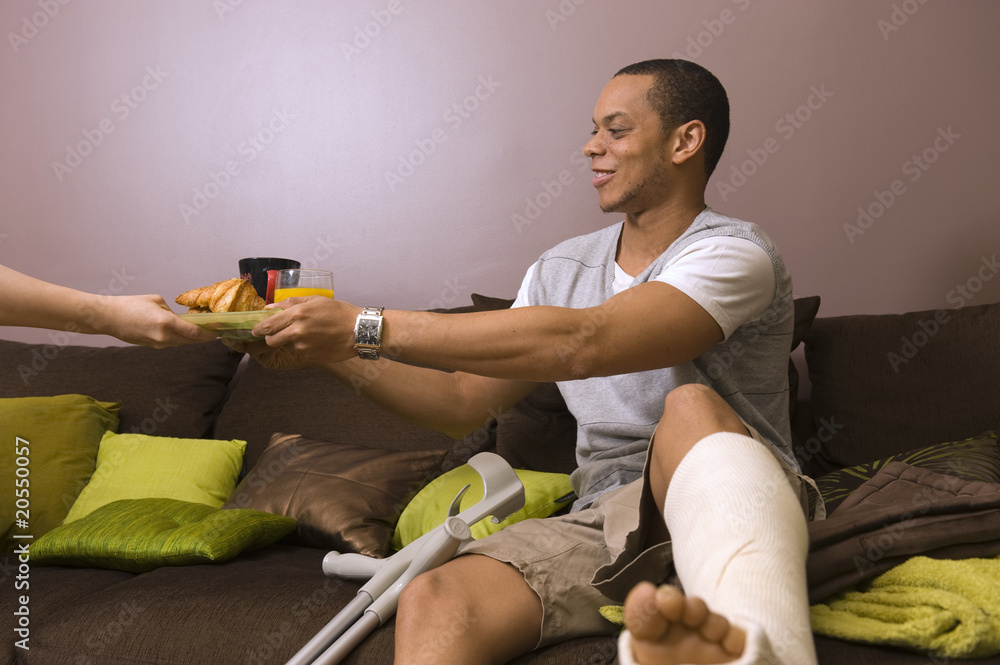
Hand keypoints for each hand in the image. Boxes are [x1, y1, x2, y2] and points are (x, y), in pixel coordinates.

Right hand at [99, 294, 219, 347]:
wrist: (108, 317)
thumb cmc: (130, 305)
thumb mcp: (157, 301)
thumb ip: (172, 312)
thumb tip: (180, 319)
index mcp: (167, 324)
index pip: (195, 333)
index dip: (209, 334)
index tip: (218, 331)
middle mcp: (164, 337)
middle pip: (191, 341)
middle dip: (203, 337)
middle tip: (213, 331)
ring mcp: (157, 344)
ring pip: (181, 343)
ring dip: (190, 338)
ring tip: (199, 329)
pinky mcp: (151, 346)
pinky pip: (171, 343)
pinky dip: (178, 338)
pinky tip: (181, 332)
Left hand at [238, 296, 359, 369]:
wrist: (359, 330)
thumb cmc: (339, 312)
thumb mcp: (315, 300)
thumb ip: (290, 303)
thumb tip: (269, 307)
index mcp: (297, 314)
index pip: (267, 325)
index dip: (258, 329)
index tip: (256, 330)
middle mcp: (297, 332)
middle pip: (271, 341)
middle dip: (271, 338)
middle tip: (279, 333)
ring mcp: (304, 346)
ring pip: (287, 346)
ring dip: (292, 341)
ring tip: (311, 333)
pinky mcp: (311, 356)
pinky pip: (301, 352)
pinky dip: (305, 347)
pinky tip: (318, 340)